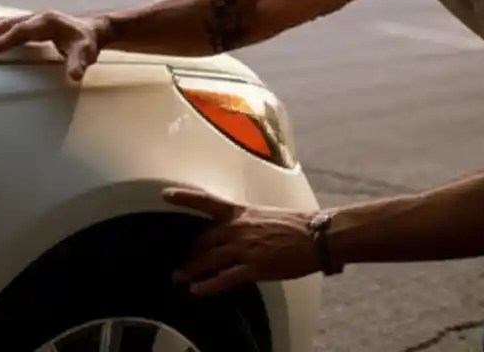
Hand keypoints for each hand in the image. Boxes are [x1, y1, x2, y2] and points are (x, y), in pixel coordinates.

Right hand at [0, 11, 106, 80]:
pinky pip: (5, 24)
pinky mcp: (28, 23)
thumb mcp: (86, 53)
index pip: (19, 32)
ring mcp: (30, 18)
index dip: (2, 42)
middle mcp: (35, 17)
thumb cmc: (87, 43)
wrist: (92, 30)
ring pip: (2, 21)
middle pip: (5, 24)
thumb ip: (80, 63)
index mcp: (46, 22)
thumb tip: (75, 75)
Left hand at [163, 187, 321, 295]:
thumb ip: (248, 222)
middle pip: (204, 240)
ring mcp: (245, 248)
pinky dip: (209, 285)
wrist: (318, 235)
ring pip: (210, 259)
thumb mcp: (266, 215)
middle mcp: (239, 228)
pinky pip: (226, 278)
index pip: (208, 201)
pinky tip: (198, 290)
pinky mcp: (255, 267)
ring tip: (178, 277)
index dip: (185, 197)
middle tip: (178, 261)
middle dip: (189, 252)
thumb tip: (236, 230)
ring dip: (191, 269)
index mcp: (242, 212)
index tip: (165, 194)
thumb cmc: (297, 224)